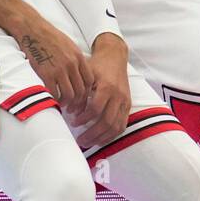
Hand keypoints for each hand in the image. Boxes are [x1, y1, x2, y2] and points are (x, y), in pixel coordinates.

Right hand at [15, 15, 93, 116]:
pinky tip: (53, 100)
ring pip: (70, 94)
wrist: (33, 29)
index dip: (87, 93)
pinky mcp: (46, 73)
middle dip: (78, 102)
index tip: (82, 98)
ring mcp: (60, 70)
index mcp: (79, 57)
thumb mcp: (70, 46)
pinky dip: (55, 99)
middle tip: (73, 107)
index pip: (89, 81)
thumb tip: (79, 74)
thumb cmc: (50, 37)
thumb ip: (76, 60)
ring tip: (63, 105)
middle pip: (81, 90)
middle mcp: (72, 64)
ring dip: (67, 103)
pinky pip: (55, 93)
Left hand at [71, 33, 131, 148]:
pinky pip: (122, 125)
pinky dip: (111, 135)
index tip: (73, 122)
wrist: (115, 58)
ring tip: (89, 143)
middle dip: (92, 134)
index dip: (83, 119)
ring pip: (115, 126)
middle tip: (80, 141)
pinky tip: (101, 139)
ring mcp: (125, 102)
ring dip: (101, 138)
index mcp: (107, 87)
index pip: (95, 109)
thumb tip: (72, 111)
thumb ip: (81, 92)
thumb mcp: (87, 74)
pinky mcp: (128, 106)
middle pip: (106, 121)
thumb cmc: (97, 66)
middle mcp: (118, 96)